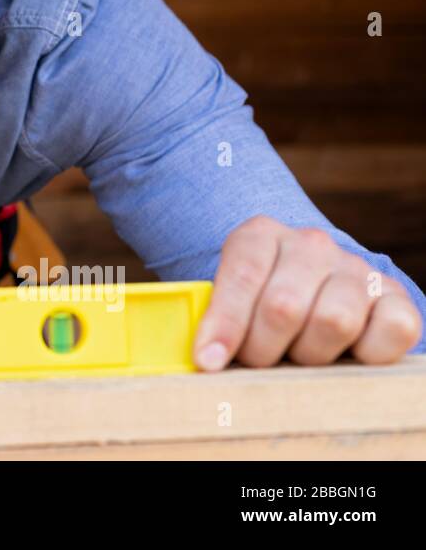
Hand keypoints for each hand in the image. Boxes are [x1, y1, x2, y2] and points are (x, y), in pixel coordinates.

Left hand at [194, 216, 421, 369]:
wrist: (306, 289)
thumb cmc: (256, 304)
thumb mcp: (226, 299)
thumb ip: (210, 318)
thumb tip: (204, 359)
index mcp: (260, 235)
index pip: (242, 275)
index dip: (225, 323)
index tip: (209, 361)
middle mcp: (310, 244)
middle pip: (284, 305)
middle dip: (262, 349)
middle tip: (256, 362)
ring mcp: (355, 268)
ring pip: (334, 320)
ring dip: (309, 355)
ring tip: (296, 357)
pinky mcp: (394, 297)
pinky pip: (393, 328)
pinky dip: (368, 353)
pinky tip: (345, 355)